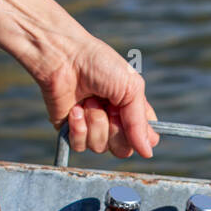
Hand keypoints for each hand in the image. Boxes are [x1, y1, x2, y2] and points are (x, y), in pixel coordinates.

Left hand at [37, 34, 160, 159]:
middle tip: (108, 105)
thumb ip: (140, 122)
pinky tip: (75, 109)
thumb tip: (148, 153)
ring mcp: (92, 128)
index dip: (140, 135)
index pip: (146, 139)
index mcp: (132, 109)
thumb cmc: (98, 64)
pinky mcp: (71, 131)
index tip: (131, 116)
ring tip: (88, 100)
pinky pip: (80, 146)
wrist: (63, 57)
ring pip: (100, 147)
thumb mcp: (130, 87)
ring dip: (95, 122)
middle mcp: (114, 122)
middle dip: (115, 129)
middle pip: (123, 150)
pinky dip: (78, 128)